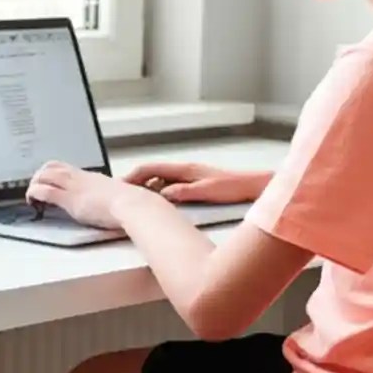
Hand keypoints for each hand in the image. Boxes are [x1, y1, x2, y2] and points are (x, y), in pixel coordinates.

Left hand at [27, 161, 149, 229]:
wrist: (133, 205)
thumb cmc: (132, 204)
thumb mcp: (119, 198)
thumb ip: (112, 199)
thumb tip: (116, 205)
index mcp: (92, 177)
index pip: (66, 167)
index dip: (53, 173)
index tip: (49, 182)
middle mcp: (81, 178)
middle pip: (51, 166)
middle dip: (40, 175)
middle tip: (36, 187)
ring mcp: (75, 187)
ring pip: (44, 175)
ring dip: (34, 184)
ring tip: (31, 197)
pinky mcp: (70, 199)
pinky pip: (44, 191)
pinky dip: (34, 195)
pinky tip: (33, 203)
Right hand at [121, 162, 271, 203]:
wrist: (252, 186)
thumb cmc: (233, 187)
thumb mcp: (207, 190)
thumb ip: (183, 192)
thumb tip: (161, 194)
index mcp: (185, 169)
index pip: (151, 168)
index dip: (133, 176)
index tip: (120, 184)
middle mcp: (185, 171)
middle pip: (153, 174)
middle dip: (136, 183)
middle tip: (123, 195)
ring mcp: (190, 177)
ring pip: (161, 181)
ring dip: (148, 189)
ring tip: (137, 202)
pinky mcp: (195, 185)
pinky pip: (171, 188)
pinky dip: (160, 194)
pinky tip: (160, 205)